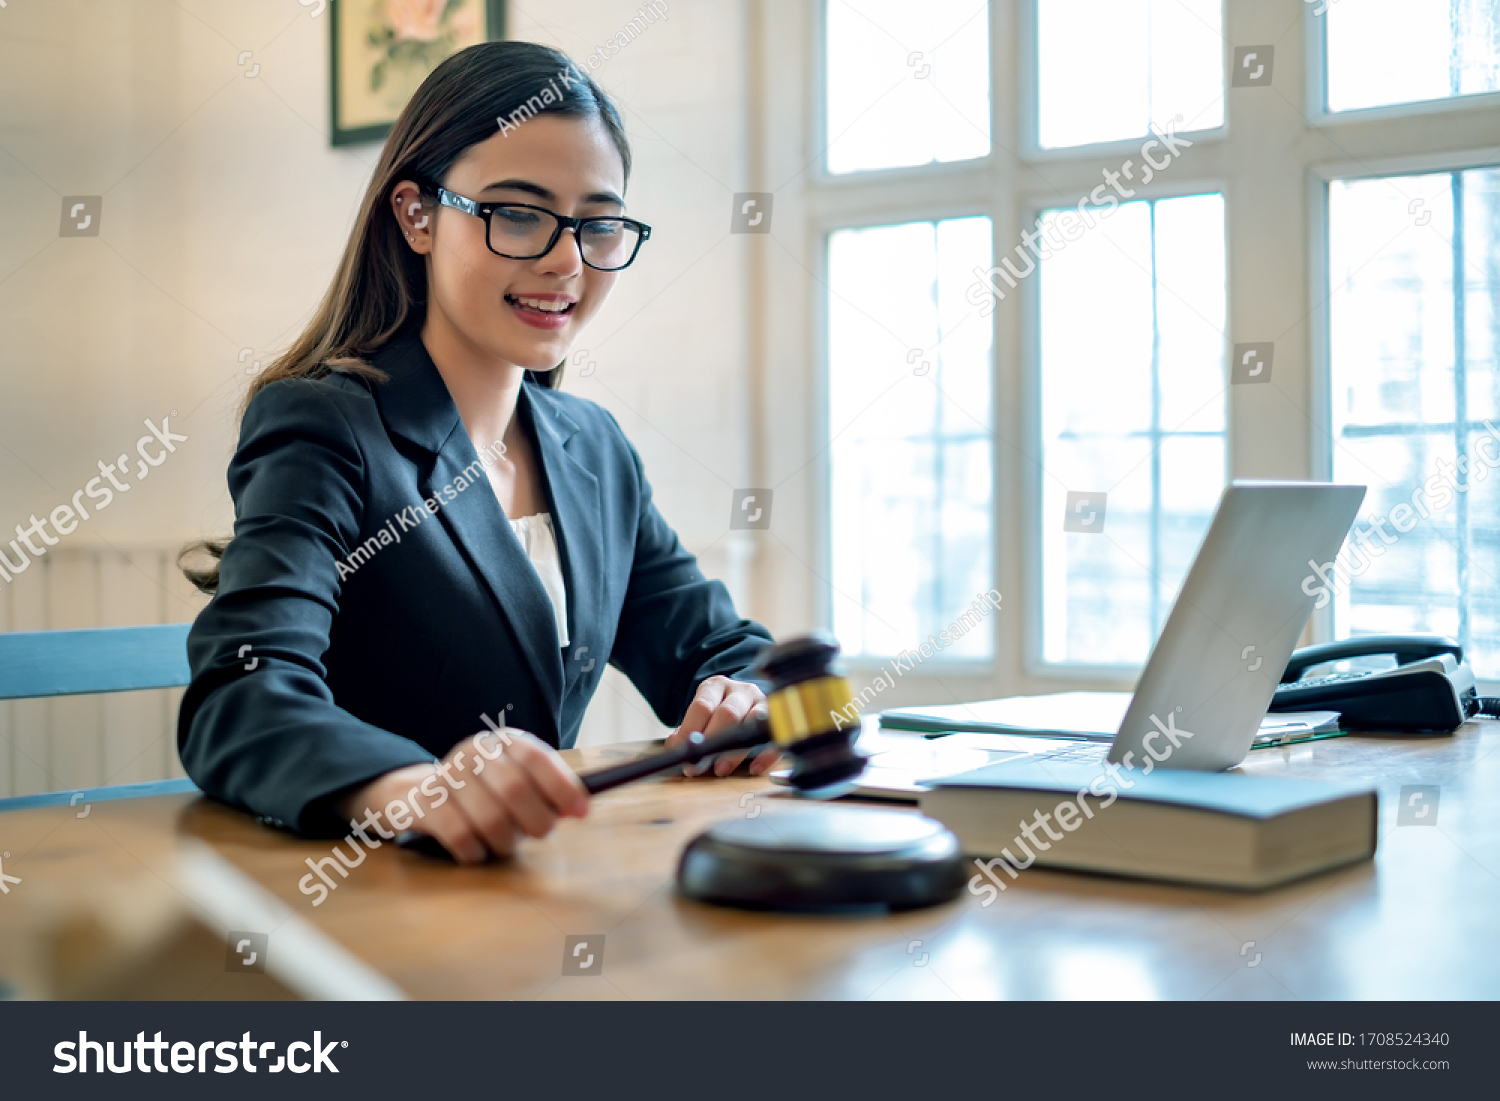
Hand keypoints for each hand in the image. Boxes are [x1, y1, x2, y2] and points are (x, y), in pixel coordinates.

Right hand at [335, 729, 587, 864]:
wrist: (418, 797)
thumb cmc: (483, 795)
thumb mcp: (515, 784)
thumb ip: (546, 793)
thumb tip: (579, 808)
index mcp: (502, 742)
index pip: (536, 759)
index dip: (563, 787)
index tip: (582, 812)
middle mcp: (474, 752)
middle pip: (515, 790)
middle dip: (536, 821)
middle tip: (540, 834)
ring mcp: (446, 777)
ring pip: (489, 820)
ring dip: (505, 842)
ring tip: (504, 843)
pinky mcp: (424, 805)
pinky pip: (461, 839)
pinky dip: (476, 853)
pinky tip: (477, 851)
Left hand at [666, 675, 779, 777]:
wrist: (746, 702)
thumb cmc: (718, 714)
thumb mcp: (700, 715)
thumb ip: (687, 730)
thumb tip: (676, 746)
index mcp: (716, 687)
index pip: (702, 706)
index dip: (690, 730)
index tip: (682, 752)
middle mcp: (740, 691)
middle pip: (727, 713)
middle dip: (713, 741)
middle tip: (700, 765)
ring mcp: (761, 702)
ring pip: (751, 722)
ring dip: (735, 750)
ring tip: (721, 769)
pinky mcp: (778, 718)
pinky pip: (773, 736)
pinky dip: (765, 754)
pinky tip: (753, 768)